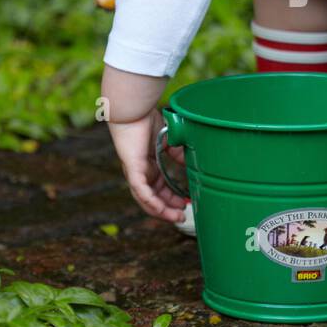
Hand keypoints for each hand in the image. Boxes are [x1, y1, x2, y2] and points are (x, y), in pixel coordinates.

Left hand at [107, 107, 188, 222]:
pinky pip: (141, 192)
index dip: (172, 199)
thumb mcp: (169, 141)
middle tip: (183, 216)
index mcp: (148, 166)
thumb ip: (179, 154)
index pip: (159, 189)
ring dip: (162, 211)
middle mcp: (140, 173)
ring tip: (177, 217)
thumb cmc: (148, 120)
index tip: (187, 203)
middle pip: (153, 198)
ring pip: (146, 200)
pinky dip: (152, 202)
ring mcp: (135, 173)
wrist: (134, 109)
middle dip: (169, 209)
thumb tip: (193, 166)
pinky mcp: (132, 170)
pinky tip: (162, 210)